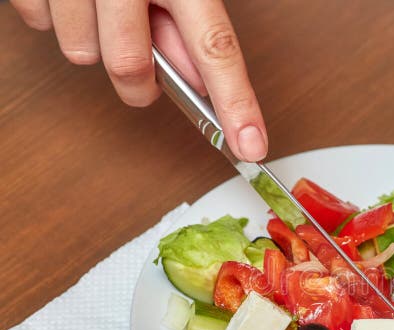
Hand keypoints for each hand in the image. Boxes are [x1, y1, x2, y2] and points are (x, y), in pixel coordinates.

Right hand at [10, 0, 267, 161]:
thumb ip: (188, 21)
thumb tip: (197, 81)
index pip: (216, 47)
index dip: (237, 103)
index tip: (250, 146)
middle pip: (130, 67)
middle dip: (138, 83)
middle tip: (143, 70)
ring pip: (80, 52)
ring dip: (92, 40)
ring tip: (100, 2)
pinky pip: (37, 22)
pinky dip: (55, 14)